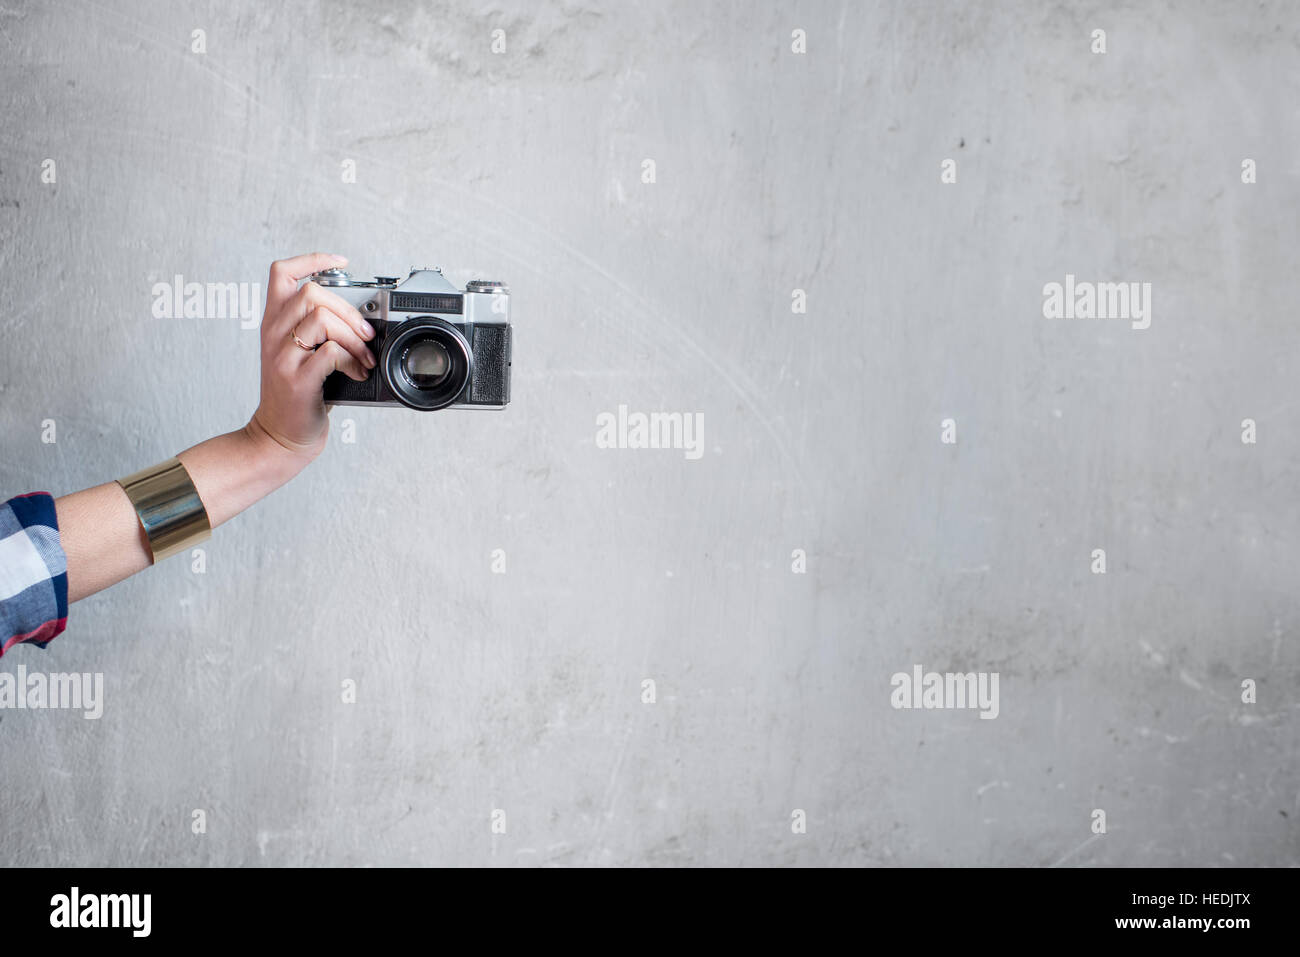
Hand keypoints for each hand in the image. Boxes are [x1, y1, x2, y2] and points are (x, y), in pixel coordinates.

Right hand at [246, 252, 376, 461]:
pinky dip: (351, 360)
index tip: (341, 261)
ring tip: (364, 358)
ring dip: (354, 338)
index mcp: (274, 323)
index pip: (282, 273)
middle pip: (311, 294)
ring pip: (321, 320)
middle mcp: (273, 335)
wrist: (279, 435)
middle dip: (349, 311)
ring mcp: (283, 357)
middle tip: (365, 334)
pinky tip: (357, 373)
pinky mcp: (297, 379)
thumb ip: (318, 330)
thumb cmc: (296, 394)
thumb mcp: (299, 353)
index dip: (312, 259)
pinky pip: (330, 353)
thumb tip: (361, 317)